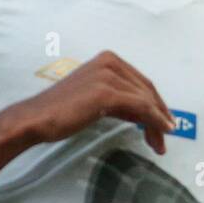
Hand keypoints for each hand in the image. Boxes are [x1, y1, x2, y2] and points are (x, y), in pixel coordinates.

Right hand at [10, 51, 175, 153]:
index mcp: (108, 60)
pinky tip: (160, 132)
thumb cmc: (62, 112)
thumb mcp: (97, 100)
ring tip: (161, 142)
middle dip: (160, 114)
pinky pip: (141, 107)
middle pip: (146, 90)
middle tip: (166, 135)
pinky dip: (154, 120)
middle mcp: (110, 62)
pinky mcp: (106, 91)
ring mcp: (108, 75)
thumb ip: (121, 101)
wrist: (37, 118)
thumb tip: (144, 114)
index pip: (141, 82)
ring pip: (146, 99)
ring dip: (158, 122)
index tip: (164, 121)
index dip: (156, 103)